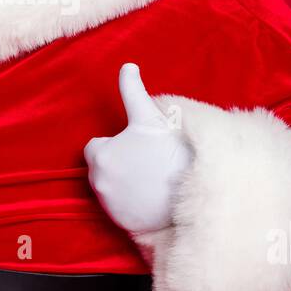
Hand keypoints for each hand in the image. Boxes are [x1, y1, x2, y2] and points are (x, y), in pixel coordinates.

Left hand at [84, 62, 191, 234]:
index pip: (96, 146)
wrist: (194, 190)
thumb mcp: (150, 117)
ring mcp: (110, 206)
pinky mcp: (122, 224)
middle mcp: (98, 183)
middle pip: (102, 168)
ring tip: (150, 178)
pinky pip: (120, 209)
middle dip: (117, 164)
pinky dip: (130, 204)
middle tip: (146, 162)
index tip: (137, 146)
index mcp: (101, 156)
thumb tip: (126, 66)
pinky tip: (150, 196)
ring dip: (123, 183)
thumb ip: (132, 90)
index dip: (116, 143)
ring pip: (110, 188)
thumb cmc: (170, 151)